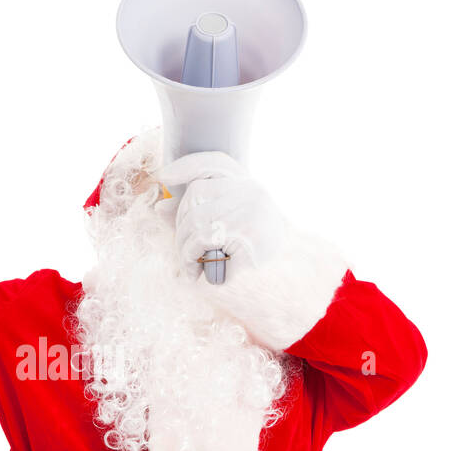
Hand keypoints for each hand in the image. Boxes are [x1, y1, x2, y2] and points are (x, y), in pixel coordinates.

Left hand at [156, 152, 287, 272]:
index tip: (164, 177)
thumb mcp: (224, 234)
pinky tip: (195, 273)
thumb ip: (195, 217)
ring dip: (184, 247)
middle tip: (186, 252)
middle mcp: (252, 192)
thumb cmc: (253, 263)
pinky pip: (201, 238)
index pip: (216, 163)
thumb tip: (160, 206)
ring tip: (190, 266)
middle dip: (180, 225)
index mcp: (250, 188)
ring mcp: (250, 209)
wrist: (289, 287)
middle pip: (195, 193)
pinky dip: (190, 257)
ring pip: (194, 218)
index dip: (188, 166)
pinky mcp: (245, 231)